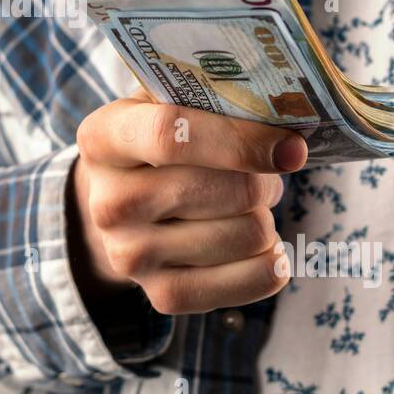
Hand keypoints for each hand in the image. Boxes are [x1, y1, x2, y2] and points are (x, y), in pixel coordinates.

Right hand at [67, 92, 306, 314]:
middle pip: (224, 191)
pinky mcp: (161, 295)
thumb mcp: (168, 104)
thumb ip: (214, 99)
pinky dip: (272, 263)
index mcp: (103, 138)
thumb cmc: (162, 143)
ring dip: (266, 217)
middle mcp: (108, 202)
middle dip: (263, 180)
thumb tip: (290, 121)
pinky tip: (262, 247)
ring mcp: (130, 254)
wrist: (123, 207)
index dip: (240, 140)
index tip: (290, 147)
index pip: (171, 135)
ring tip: (248, 207)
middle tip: (264, 174)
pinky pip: (248, 282)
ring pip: (245, 234)